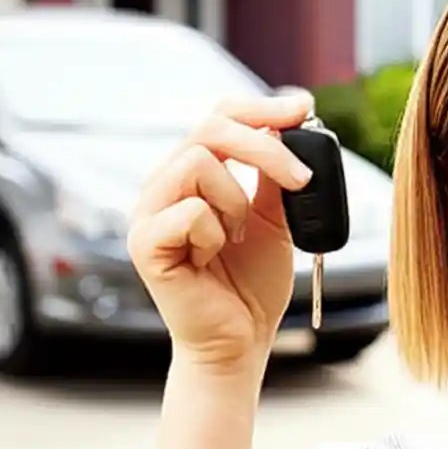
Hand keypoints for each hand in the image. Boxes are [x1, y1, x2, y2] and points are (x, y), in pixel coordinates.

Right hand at [127, 94, 314, 371]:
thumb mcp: (274, 217)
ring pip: (198, 163)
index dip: (261, 107)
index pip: (218, 116)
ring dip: (235, 202)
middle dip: (264, 147)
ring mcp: (148, 212)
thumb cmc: (252, 283)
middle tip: (301, 179)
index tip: (304, 109)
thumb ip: (275, 174)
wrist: (239, 341)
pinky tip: (211, 258)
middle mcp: (164, 184)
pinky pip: (190, 212)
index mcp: (191, 173)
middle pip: (209, 127)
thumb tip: (294, 125)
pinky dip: (215, 233)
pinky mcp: (143, 243)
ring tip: (237, 238)